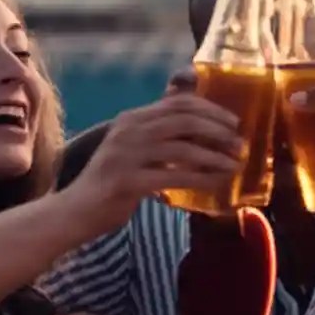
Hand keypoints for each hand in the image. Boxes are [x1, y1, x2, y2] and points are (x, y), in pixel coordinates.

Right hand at [67, 93, 243, 227]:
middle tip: (239, 143)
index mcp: (132, 119)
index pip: (177, 102)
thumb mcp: (133, 150)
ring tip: (234, 165)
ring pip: (183, 147)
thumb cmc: (110, 182)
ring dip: (214, 156)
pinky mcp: (128, 182)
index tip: (233, 121)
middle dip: (217, 129)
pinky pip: (175, 176)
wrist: (75, 211)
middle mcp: (129, 130)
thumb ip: (159, 137)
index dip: (210, 109)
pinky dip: (201, 178)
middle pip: (184, 119)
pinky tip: (217, 183)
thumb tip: (200, 130)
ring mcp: (126, 155)